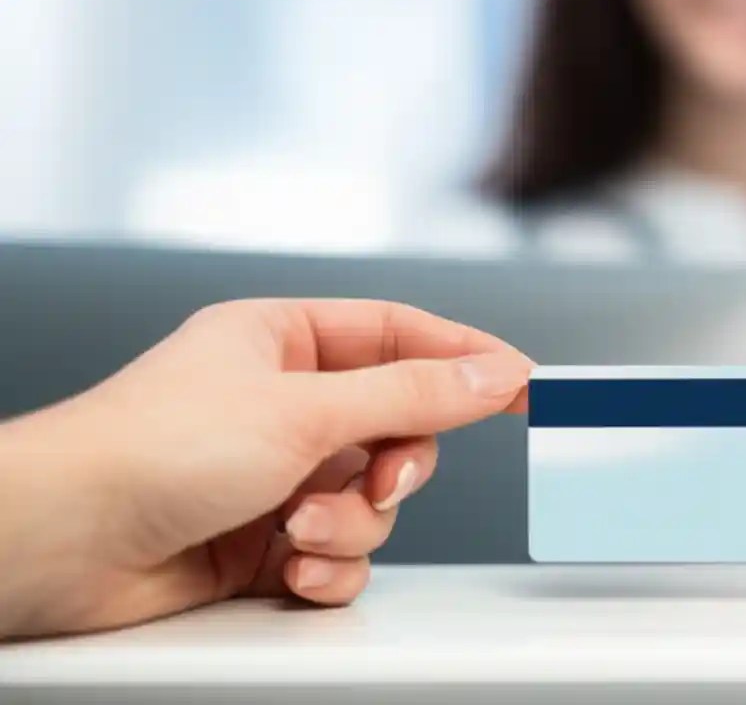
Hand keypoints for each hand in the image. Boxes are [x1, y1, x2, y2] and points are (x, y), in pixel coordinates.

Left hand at [0, 299, 532, 638]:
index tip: (528, 382)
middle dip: (395, 464)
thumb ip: (412, 394)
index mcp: (285, 341)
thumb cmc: (152, 448)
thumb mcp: (305, 408)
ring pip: (374, 499)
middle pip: (398, 427)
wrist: (62, 543)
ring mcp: (277, 473)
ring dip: (352, 522)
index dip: (468, 357)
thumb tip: (493, 373)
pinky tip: (291, 565)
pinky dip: (329, 564)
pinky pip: (341, 550)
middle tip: (381, 476)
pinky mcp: (266, 538)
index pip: (404, 335)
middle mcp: (284, 404)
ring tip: (299, 528)